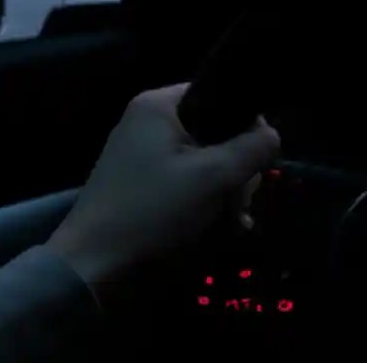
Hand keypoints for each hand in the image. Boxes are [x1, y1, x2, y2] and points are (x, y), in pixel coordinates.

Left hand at [48, 84, 279, 290]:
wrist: (93, 270)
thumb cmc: (153, 212)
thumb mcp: (214, 176)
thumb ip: (254, 148)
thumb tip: (272, 136)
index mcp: (159, 106)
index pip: (222, 95)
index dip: (248, 126)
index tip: (257, 161)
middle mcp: (150, 124)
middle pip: (219, 133)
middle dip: (238, 170)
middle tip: (241, 201)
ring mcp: (146, 157)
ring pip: (209, 163)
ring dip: (228, 193)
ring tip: (233, 222)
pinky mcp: (146, 187)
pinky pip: (191, 184)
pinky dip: (209, 204)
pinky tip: (223, 228)